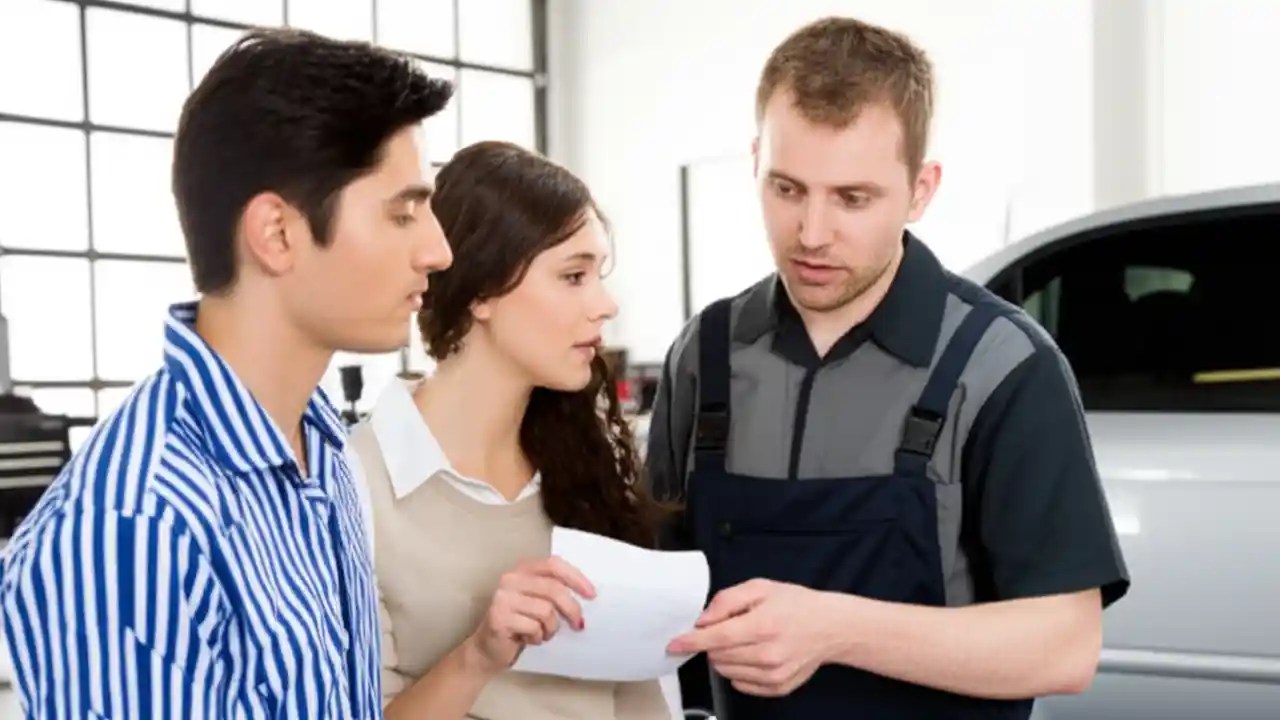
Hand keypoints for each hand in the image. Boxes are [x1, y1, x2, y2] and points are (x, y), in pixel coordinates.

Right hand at [464, 556, 595, 675]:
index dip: (576, 578)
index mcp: (523, 570)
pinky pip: (533, 627)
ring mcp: (503, 597)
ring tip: (542, 633)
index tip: (591, 595)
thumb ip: (555, 592)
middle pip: (553, 589)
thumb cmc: (519, 625)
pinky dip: (537, 637)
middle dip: (571, 609)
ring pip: (546, 610)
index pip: (554, 565)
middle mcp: (511, 579)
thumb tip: (588, 595)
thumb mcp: (539, 603)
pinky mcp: (499, 617)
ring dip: (550, 628)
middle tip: (577, 624)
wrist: (487, 649)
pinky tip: (527, 639)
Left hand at [666, 579, 839, 696]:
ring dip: (724, 657)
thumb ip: (727, 601)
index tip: (673, 644)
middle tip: (726, 628)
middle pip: (718, 656)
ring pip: (726, 672)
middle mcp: (768, 654)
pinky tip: (752, 654)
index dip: (691, 641)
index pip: (717, 638)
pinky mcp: (778, 688)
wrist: (830, 627)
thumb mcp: (760, 587)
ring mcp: (774, 675)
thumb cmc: (794, 604)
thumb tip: (702, 621)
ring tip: (743, 640)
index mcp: (763, 625)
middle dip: (712, 643)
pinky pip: (741, 684)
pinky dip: (738, 671)